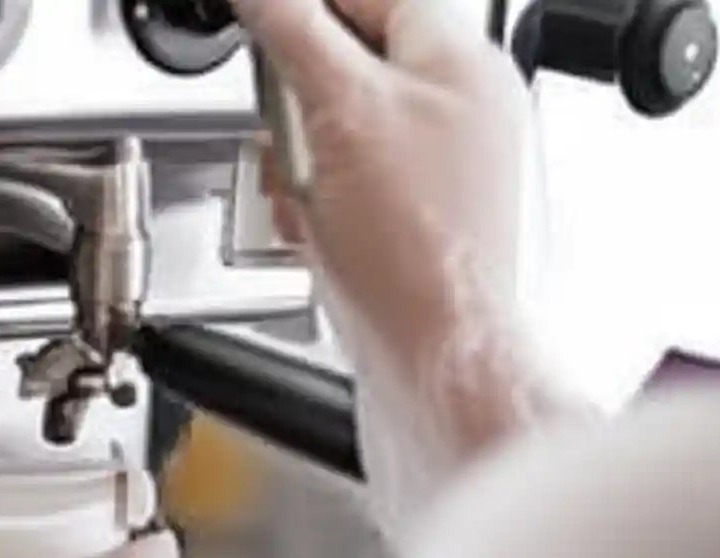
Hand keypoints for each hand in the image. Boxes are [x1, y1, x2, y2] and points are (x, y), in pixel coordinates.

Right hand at [233, 0, 583, 547]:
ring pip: (338, 133)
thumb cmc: (419, 251)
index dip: (307, 8)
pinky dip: (316, 206)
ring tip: (306, 199)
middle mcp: (460, 112)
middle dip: (299, 104)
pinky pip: (345, 187)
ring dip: (300, 163)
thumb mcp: (342, 112)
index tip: (258, 19)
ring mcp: (438, 170)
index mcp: (461, 64)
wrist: (435, 361)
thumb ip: (295, 29)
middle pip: (349, 67)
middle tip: (289, 135)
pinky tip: (318, 234)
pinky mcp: (413, 221)